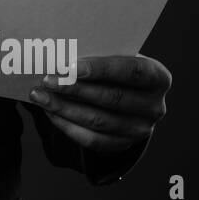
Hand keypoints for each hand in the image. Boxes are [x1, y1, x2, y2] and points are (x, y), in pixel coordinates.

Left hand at [30, 54, 169, 153]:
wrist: (130, 95)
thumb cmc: (117, 68)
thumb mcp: (117, 57)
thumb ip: (98, 55)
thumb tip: (59, 55)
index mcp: (158, 78)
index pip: (131, 71)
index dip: (100, 69)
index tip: (69, 66)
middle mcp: (155, 106)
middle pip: (111, 98)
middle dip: (74, 88)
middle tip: (47, 80)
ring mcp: (141, 129)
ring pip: (98, 121)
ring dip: (64, 108)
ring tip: (40, 96)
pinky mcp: (123, 144)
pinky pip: (92, 140)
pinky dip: (67, 125)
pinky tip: (50, 112)